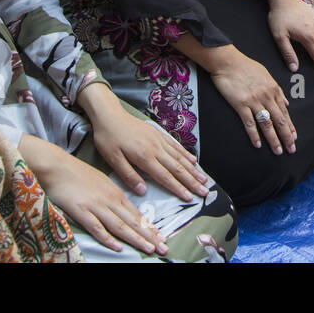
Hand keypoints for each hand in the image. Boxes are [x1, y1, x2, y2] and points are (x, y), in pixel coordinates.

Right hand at [19, 134, 167, 254]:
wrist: (56, 165)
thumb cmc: (76, 173)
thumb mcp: (100, 182)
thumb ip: (112, 195)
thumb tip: (122, 207)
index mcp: (115, 193)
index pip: (136, 214)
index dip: (149, 228)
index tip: (161, 238)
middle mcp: (109, 200)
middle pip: (132, 221)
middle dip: (149, 236)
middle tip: (163, 248)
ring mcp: (96, 206)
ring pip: (120, 226)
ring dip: (135, 238)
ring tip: (149, 249)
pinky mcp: (81, 211)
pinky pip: (96, 227)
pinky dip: (107, 238)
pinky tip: (117, 247)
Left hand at [86, 90, 209, 200]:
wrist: (110, 114)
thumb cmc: (108, 138)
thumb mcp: (113, 159)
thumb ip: (129, 176)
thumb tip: (143, 191)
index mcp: (144, 157)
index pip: (165, 176)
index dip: (179, 188)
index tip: (190, 198)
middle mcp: (156, 148)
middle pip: (178, 168)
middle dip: (192, 181)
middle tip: (205, 191)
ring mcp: (159, 140)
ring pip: (179, 157)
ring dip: (193, 170)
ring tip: (204, 179)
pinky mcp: (158, 133)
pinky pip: (175, 146)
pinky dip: (186, 154)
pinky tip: (193, 161)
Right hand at [207, 54, 295, 154]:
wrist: (228, 62)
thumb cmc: (246, 66)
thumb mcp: (266, 75)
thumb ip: (277, 90)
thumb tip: (286, 103)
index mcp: (273, 90)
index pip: (285, 112)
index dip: (290, 126)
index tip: (294, 137)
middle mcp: (266, 97)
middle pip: (279, 121)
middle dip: (286, 137)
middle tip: (291, 149)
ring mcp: (254, 101)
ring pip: (267, 124)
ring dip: (273, 139)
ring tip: (278, 150)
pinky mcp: (241, 104)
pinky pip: (249, 123)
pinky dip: (254, 135)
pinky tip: (258, 144)